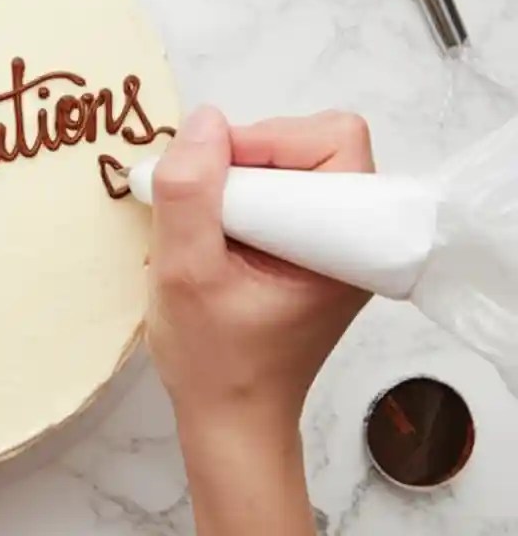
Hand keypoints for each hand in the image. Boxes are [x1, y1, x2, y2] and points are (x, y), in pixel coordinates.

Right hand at [145, 107, 373, 535]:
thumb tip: (204, 121)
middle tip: (200, 202)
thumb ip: (191, 195)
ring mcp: (333, 242)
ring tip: (201, 222)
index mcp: (349, 244)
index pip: (330, 141)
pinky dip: (239, 197)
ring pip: (292, 164)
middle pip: (312, 144)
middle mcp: (355, 236)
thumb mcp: (185, 273)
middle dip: (246, 158)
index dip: (264, 142)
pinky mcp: (310, 248)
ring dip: (237, 178)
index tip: (207, 178)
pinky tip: (211, 231)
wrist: (231, 419)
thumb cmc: (214, 360)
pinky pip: (281, 191)